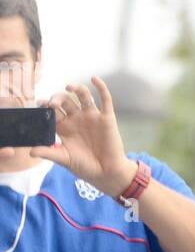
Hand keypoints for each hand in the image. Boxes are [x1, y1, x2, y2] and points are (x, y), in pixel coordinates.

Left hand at [29, 77, 135, 197]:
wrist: (106, 172)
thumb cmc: (84, 166)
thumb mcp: (64, 159)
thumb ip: (48, 152)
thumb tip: (31, 151)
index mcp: (65, 127)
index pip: (53, 111)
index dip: (47, 106)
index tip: (40, 104)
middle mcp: (77, 119)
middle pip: (65, 100)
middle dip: (58, 99)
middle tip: (53, 103)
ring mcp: (92, 116)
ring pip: (83, 96)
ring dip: (76, 88)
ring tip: (68, 87)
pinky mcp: (106, 117)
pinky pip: (104, 99)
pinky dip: (100, 87)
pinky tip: (94, 78)